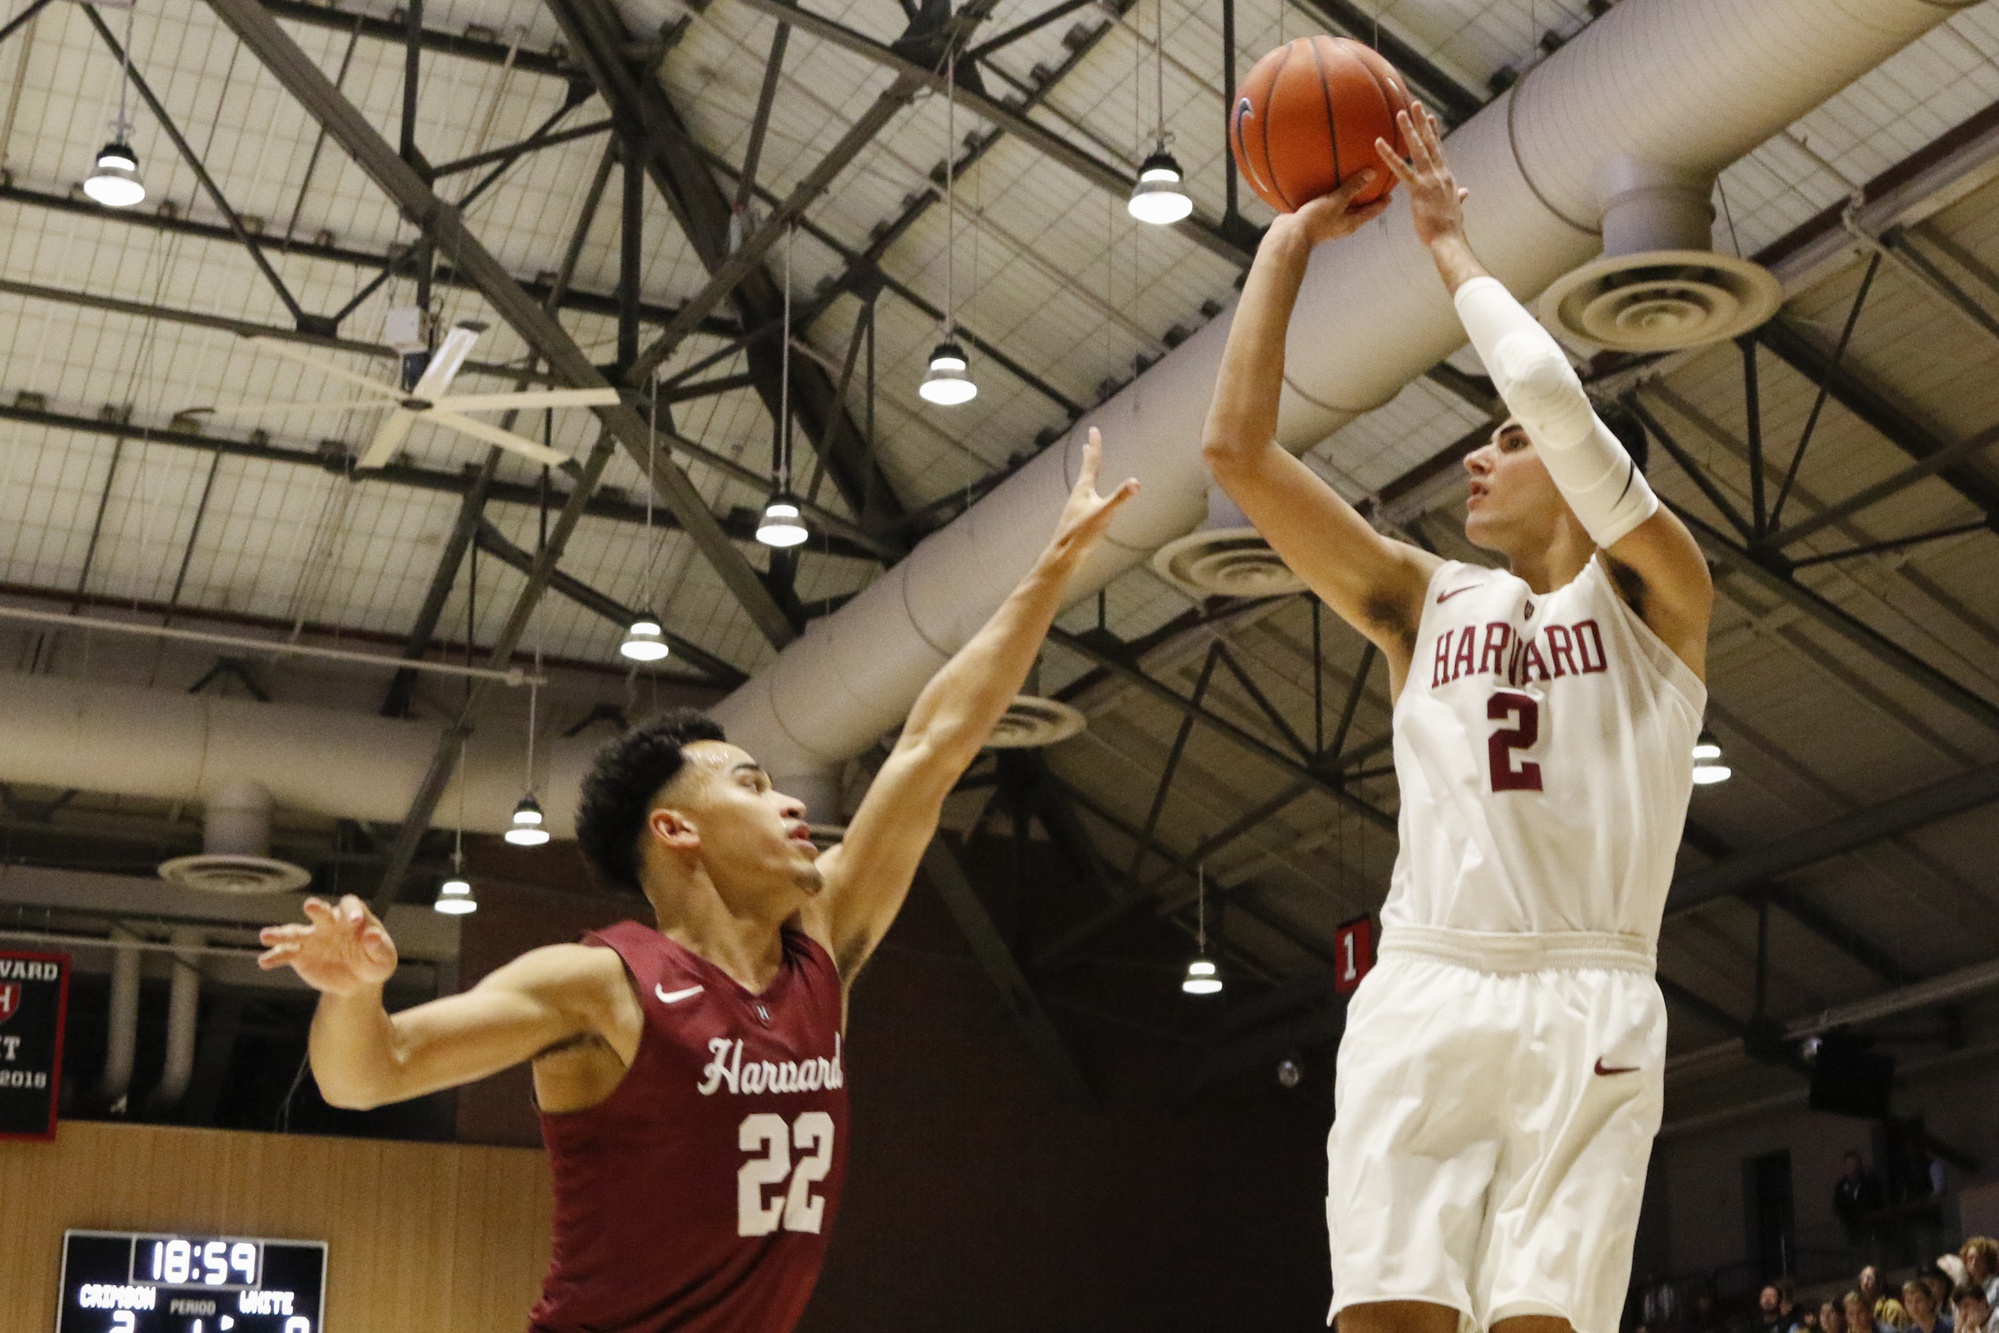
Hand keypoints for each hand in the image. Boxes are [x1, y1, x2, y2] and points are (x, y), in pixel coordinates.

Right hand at [259, 894, 398, 995]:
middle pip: (321, 912)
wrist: (358, 982)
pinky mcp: (300, 955)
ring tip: (265, 936)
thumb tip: (372, 936)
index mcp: (352, 917)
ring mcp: (312, 938)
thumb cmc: (374, 962)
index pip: (350, 905)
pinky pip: (285, 954)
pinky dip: (275, 957)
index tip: (355, 922)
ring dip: (281, 933)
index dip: (352, 911)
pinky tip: (264, 961)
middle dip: (317, 909)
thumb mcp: (384, 958)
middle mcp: (329, 923)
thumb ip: (379, 947)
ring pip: (295, 932)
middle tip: (310, 906)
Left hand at [1048, 427, 1139, 558]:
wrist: (1062, 557)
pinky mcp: (1078, 521)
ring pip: (1084, 486)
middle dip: (1089, 456)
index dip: (1095, 445)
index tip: (1093, 429)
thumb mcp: (1104, 514)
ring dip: (1088, 474)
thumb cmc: (1081, 535)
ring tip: (1089, 470)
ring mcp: (1077, 508)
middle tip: (1087, 443)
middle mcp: (1078, 496)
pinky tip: (1091, 503)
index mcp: (1084, 490)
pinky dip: (1089, 493)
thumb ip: (1120, 498)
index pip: (1091, 463)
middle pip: (1085, 472)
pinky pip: (1086, 501)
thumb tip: (1136, 483)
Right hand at [1266, 168, 1388, 248]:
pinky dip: (1328, 197)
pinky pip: (1325, 206)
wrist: (1290, 237)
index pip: (1372, 212)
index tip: (1390, 195)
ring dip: (1346, 198)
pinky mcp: (1314, 220)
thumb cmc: (1316, 221)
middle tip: (1373, 186)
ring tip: (1349, 184)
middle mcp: (1341, 225)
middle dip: (1366, 200)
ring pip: (1341, 209)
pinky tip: (1323, 186)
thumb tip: (1372, 172)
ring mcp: (1327, 223)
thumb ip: (1353, 187)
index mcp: (1351, 223)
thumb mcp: (1337, 201)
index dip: (1382, 203)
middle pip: (1359, 211)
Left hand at [1376, 103, 1468, 248]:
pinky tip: (1379, 143)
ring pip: (1418, 149)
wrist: (1449, 240)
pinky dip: (1389, 155)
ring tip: (1400, 112)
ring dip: (1409, 129)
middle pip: (1430, 143)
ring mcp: (1430, 179)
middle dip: (1422, 122)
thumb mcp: (1456, 208)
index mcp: (1447, 177)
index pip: (1439, 150)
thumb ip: (1459, 197)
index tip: (1430, 118)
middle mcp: (1440, 174)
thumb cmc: (1450, 229)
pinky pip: (1401, 168)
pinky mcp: (1418, 189)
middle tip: (1415, 104)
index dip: (1434, 133)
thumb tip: (1465, 193)